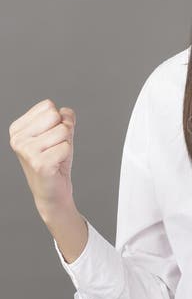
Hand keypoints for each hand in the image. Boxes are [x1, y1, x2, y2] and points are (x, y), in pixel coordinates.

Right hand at [9, 99, 76, 219]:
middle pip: (55, 116)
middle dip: (63, 131)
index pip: (48, 106)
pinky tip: (56, 165)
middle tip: (55, 148)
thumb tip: (66, 112)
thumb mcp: (61, 134)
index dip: (57, 121)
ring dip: (65, 144)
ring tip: (55, 157)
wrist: (53, 192)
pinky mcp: (39, 163)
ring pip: (63, 130)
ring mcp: (26, 151)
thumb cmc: (56, 161)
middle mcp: (17, 139)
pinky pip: (66, 146)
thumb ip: (65, 118)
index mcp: (17, 128)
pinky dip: (66, 155)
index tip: (50, 138)